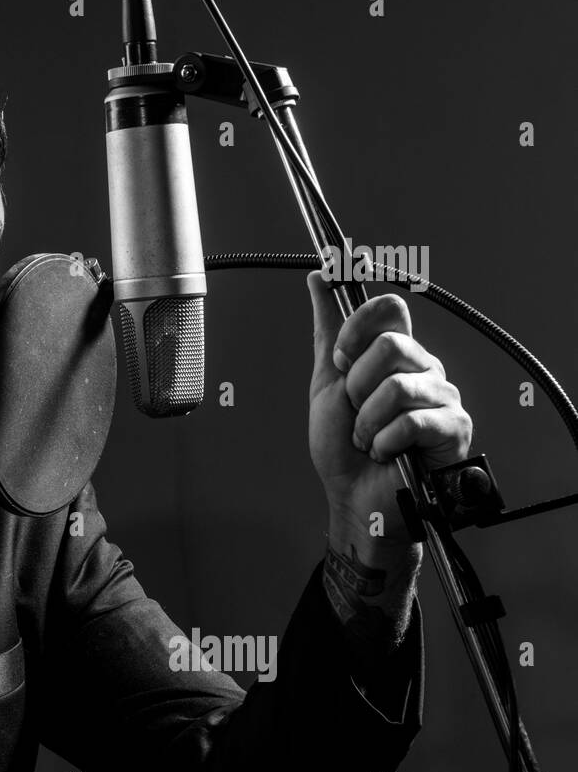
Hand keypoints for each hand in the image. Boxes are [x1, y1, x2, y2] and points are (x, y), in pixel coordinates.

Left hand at [307, 270, 472, 550]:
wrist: (353, 496)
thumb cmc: (341, 445)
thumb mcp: (326, 381)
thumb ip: (327, 330)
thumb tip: (318, 276)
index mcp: (398, 353)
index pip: (389, 308)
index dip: (357, 329)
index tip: (340, 360)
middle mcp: (425, 368)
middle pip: (392, 345)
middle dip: (357, 385)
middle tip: (356, 411)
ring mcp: (443, 396)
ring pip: (398, 386)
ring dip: (367, 421)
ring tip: (368, 438)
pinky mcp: (454, 427)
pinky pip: (412, 420)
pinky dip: (384, 441)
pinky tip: (385, 452)